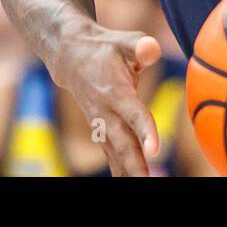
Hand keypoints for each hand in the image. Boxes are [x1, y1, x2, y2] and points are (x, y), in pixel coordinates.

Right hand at [51, 25, 162, 176]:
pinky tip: (130, 181)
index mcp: (116, 91)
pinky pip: (111, 155)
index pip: (134, 114)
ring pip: (116, 153)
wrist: (70, 57)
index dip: (145, 131)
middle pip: (124, 143)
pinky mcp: (101, 130)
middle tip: (149, 181)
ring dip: (128, 172)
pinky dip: (120, 170)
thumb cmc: (106, 48)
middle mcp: (106, 112)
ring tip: (144, 185)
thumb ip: (141, 46)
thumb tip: (153, 49)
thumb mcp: (125, 41)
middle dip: (136, 165)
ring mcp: (101, 124)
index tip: (155, 151)